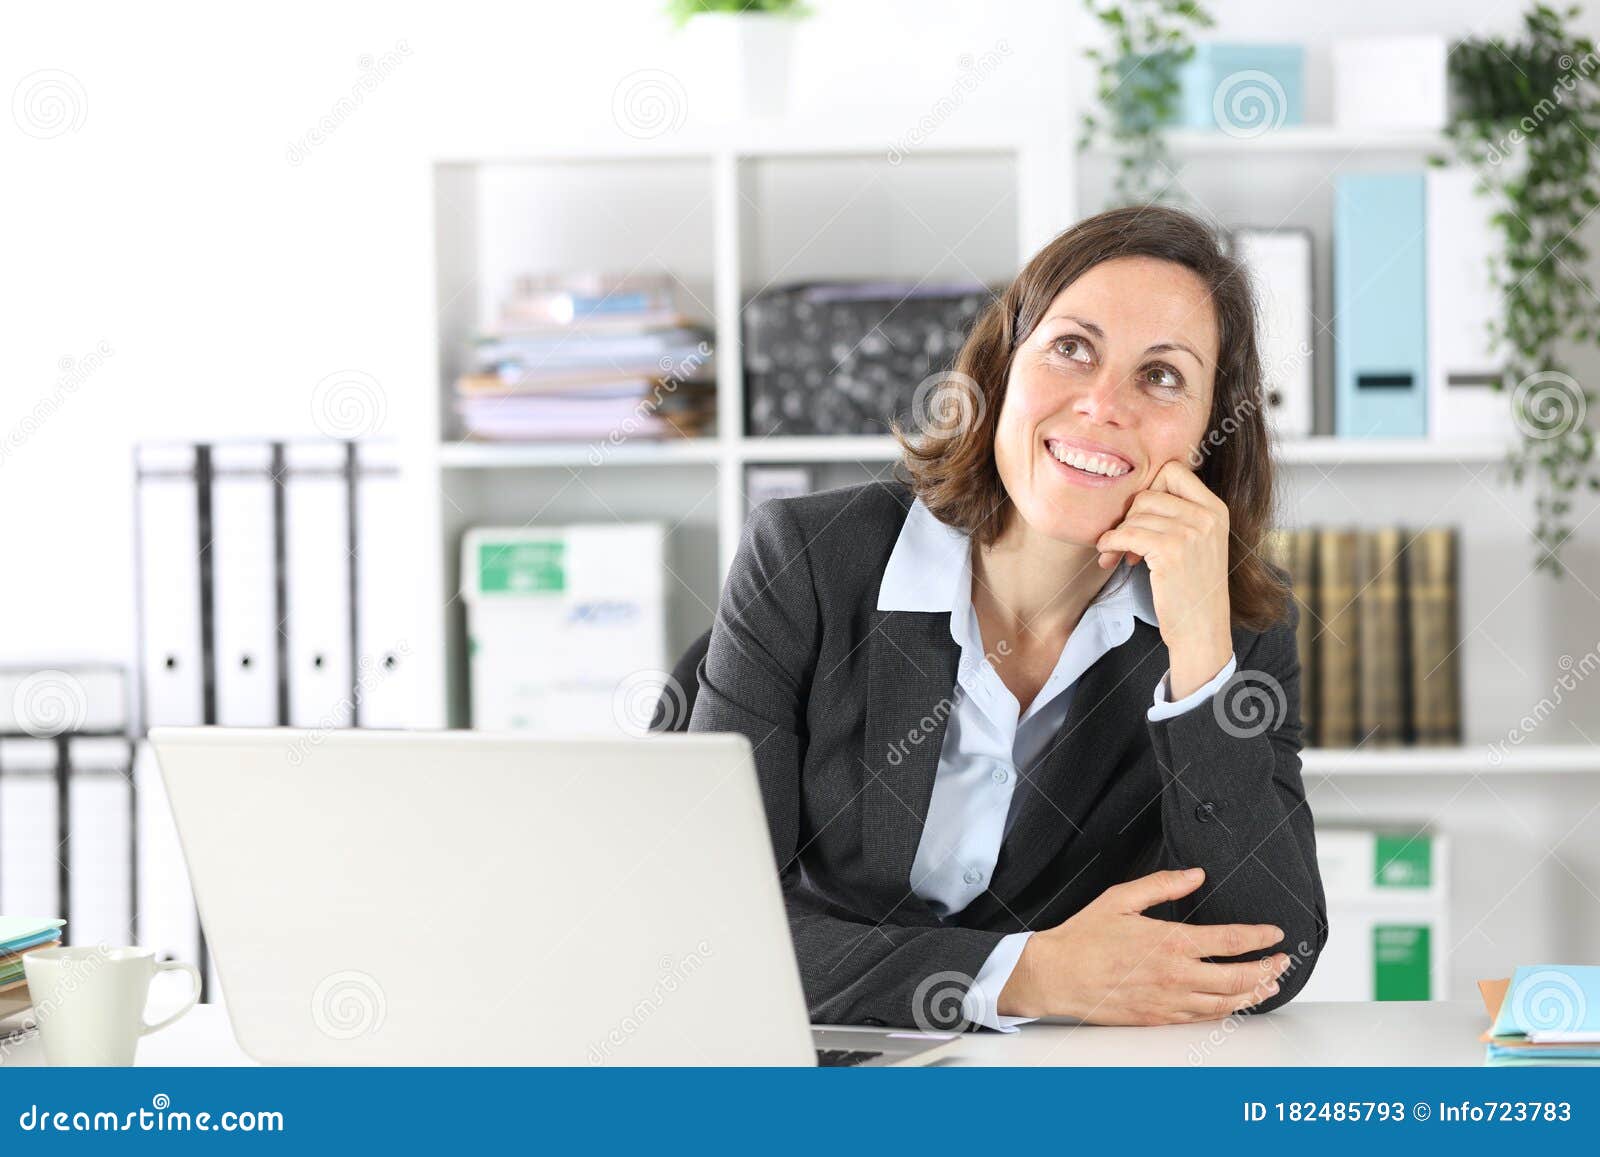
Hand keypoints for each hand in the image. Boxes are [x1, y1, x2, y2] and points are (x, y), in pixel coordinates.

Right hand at [996, 868, 1290, 1024]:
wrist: (1056, 976)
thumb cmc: (1083, 937)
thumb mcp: (1120, 898)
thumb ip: (1162, 884)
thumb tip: (1196, 875)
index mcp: (1169, 942)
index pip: (1230, 941)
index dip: (1259, 938)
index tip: (1275, 933)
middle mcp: (1175, 976)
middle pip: (1238, 978)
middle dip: (1267, 970)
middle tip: (1282, 962)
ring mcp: (1169, 1002)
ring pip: (1225, 1003)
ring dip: (1253, 994)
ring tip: (1268, 985)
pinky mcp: (1159, 1018)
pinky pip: (1202, 1018)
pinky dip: (1225, 1011)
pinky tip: (1232, 1004)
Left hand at [1094, 459, 1231, 697]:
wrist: (1201, 630)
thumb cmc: (1192, 588)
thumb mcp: (1198, 543)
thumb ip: (1180, 514)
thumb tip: (1136, 494)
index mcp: (1216, 509)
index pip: (1174, 470)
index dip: (1150, 487)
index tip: (1141, 513)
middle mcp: (1207, 516)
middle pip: (1148, 493)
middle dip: (1128, 516)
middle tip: (1124, 540)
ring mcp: (1191, 533)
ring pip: (1135, 514)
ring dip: (1117, 534)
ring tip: (1117, 555)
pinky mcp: (1171, 551)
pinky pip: (1126, 533)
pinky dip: (1110, 543)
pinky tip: (1109, 556)